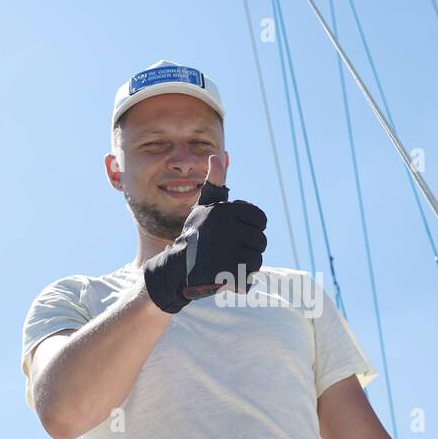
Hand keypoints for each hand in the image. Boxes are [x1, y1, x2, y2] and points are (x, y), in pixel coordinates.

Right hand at [142, 154, 267, 313]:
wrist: (176, 268)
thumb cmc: (195, 235)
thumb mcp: (204, 207)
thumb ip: (215, 184)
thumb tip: (216, 157)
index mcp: (227, 210)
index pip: (261, 219)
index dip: (250, 228)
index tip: (234, 233)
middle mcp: (228, 229)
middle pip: (260, 241)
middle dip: (248, 248)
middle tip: (226, 251)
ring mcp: (228, 252)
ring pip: (257, 260)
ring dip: (244, 265)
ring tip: (225, 262)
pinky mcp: (227, 274)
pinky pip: (249, 278)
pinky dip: (240, 282)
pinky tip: (224, 276)